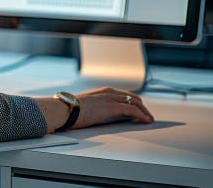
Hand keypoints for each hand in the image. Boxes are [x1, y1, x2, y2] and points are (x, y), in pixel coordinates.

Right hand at [36, 87, 153, 131]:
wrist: (64, 109)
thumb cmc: (69, 110)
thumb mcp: (84, 106)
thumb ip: (93, 107)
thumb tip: (93, 114)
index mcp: (101, 91)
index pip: (122, 95)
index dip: (132, 101)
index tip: (138, 108)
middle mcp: (108, 92)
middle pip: (131, 97)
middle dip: (141, 106)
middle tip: (146, 114)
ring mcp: (111, 99)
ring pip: (134, 103)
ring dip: (144, 111)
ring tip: (149, 119)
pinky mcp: (112, 107)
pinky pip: (132, 110)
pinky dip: (142, 115)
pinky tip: (146, 120)